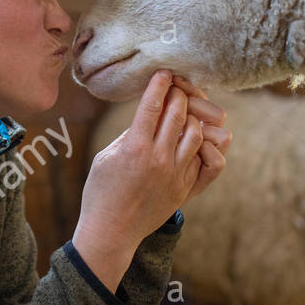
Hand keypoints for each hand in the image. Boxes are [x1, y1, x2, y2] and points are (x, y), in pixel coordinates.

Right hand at [73, 70, 225, 290]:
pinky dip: (201, 145)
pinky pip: (204, 160)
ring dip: (192, 119)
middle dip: (178, 95)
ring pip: (195, 134)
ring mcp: (175, 175)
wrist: (111, 232)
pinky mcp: (185, 189)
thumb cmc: (101, 192)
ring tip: (184, 114)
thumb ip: (129, 134)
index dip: (159, 84)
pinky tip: (193, 139)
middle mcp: (158, 159)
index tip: (163, 73)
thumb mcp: (107, 157)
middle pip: (178, 114)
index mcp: (135, 148)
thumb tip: (149, 116)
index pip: (152, 105)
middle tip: (175, 88)